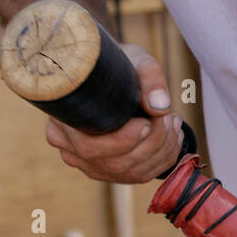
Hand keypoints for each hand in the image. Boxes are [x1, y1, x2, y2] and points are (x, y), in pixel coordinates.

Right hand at [45, 43, 182, 181]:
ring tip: (174, 120)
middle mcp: (71, 151)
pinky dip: (164, 157)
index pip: (89, 146)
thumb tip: (161, 105)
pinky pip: (141, 175)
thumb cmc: (117, 68)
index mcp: (62, 123)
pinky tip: (173, 134)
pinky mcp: (110, 174)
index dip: (121, 141)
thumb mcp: (131, 61)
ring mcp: (90, 166)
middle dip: (151, 142)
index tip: (146, 122)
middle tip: (169, 116)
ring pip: (131, 171)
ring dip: (163, 149)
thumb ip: (148, 77)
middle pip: (114, 163)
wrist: (112, 81)